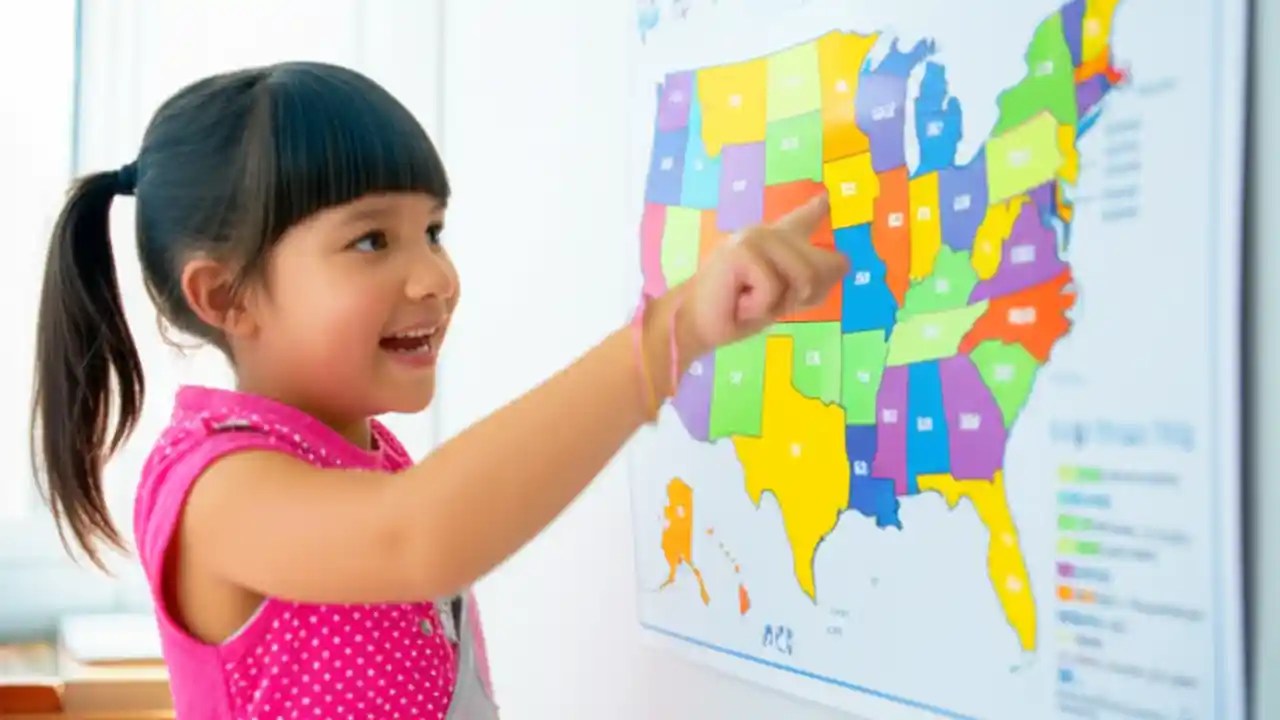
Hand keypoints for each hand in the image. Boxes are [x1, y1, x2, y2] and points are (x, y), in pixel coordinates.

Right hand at [673, 194, 848, 359]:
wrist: (696, 324)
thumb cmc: (735, 313)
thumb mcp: (782, 298)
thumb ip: (812, 280)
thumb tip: (844, 261)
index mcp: (772, 242)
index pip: (800, 221)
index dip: (815, 210)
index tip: (827, 198)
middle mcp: (765, 233)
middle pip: (820, 266)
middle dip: (803, 296)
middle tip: (763, 303)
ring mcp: (753, 238)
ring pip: (802, 277)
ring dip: (778, 303)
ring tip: (748, 300)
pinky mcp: (742, 251)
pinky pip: (773, 287)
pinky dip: (758, 306)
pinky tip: (737, 300)